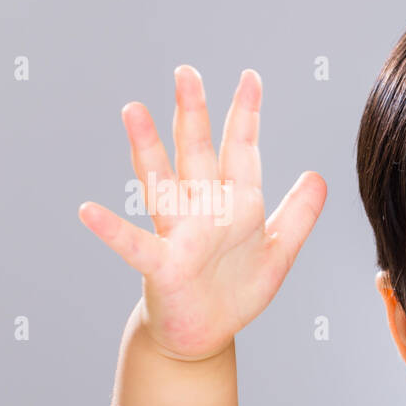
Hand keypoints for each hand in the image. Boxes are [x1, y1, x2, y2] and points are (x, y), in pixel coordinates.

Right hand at [79, 66, 325, 359]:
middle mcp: (201, 209)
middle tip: (187, 72)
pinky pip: (133, 244)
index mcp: (233, 203)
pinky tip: (88, 211)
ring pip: (162, 184)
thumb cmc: (236, 288)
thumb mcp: (279, 250)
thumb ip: (299, 213)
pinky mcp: (162, 265)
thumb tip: (317, 175)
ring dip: (147, 148)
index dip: (245, 117)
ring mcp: (179, 234)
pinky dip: (111, 229)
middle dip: (193, 114)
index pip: (240, 152)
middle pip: (196, 154)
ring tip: (133, 110)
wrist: (206, 333)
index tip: (250, 78)